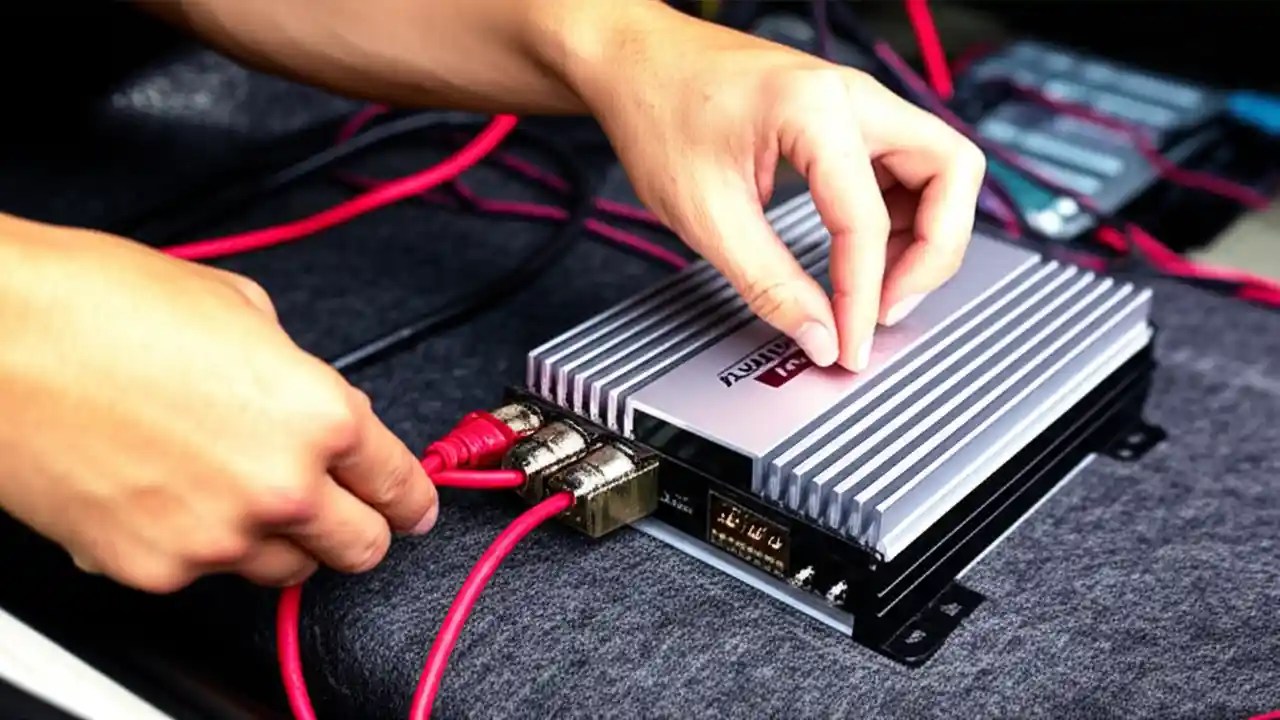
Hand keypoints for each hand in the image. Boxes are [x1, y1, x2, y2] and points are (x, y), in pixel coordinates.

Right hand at [0, 217, 435, 592]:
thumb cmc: (99, 306)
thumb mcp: (240, 309)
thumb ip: (296, 374)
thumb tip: (310, 400)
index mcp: (317, 415)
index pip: (400, 482)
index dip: (414, 496)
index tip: (415, 505)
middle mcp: (279, 487)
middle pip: (361, 547)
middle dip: (359, 526)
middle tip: (344, 509)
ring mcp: (214, 538)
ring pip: (285, 570)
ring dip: (282, 540)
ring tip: (238, 490)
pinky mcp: (150, 570)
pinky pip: (203, 572)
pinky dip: (199, 544)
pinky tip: (170, 494)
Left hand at [576, 6, 984, 370]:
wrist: (634, 62)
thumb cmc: (657, 110)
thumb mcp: (705, 214)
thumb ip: (767, 282)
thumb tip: (817, 336)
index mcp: (815, 108)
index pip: (866, 219)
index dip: (863, 297)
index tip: (849, 344)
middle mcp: (852, 95)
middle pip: (951, 172)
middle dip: (934, 251)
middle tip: (887, 307)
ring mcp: (856, 103)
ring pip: (939, 170)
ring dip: (922, 236)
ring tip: (874, 289)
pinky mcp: (848, 119)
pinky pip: (905, 169)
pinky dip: (899, 218)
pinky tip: (862, 255)